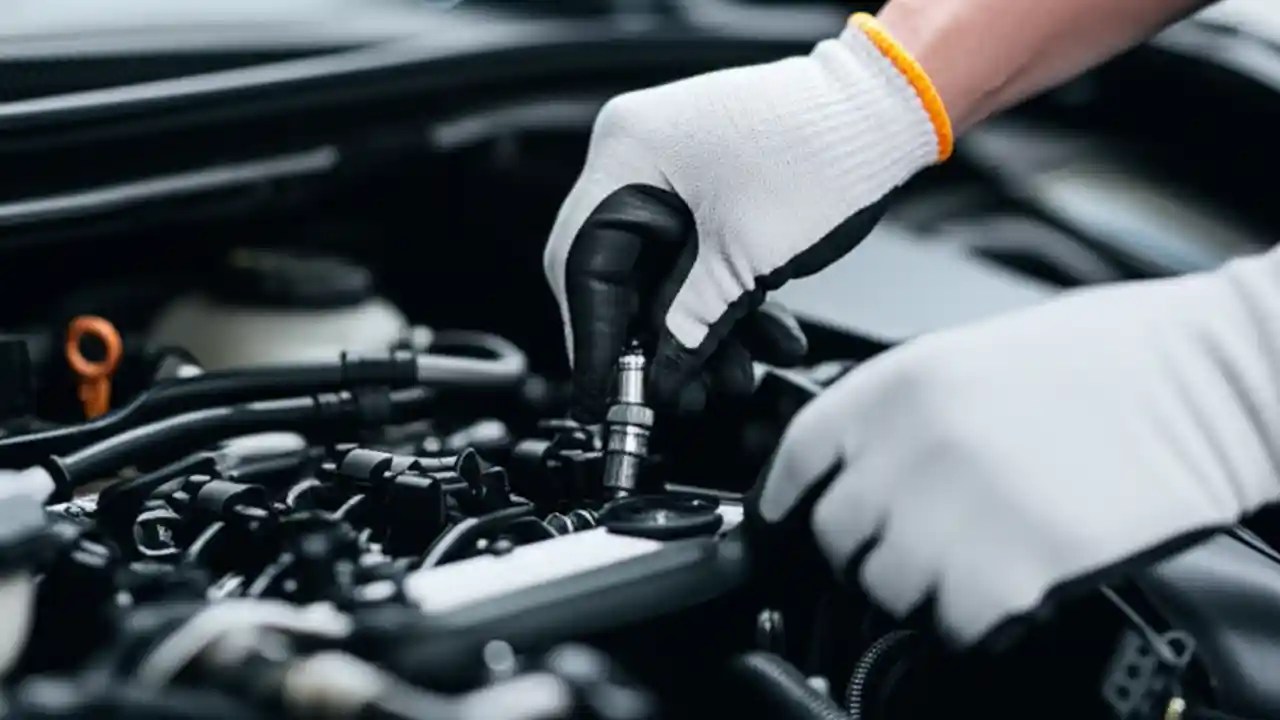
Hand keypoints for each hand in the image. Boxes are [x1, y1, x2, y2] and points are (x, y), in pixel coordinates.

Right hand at [544, 15, 951, 419]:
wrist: (891, 110)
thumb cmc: (828, 149)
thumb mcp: (747, 259)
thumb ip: (692, 325)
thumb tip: (661, 378)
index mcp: (627, 154)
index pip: (583, 265)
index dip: (593, 340)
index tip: (599, 396)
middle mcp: (638, 154)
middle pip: (616, 273)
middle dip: (648, 341)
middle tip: (666, 394)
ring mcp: (673, 169)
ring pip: (662, 274)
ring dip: (697, 331)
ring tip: (730, 380)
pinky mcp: (707, 186)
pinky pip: (696, 257)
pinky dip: (723, 302)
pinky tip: (759, 341)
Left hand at [757, 250, 1279, 646]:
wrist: (1214, 379)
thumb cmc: (1109, 361)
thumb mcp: (976, 355)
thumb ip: (904, 413)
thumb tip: (857, 469)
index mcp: (901, 383)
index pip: (798, 453)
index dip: (782, 497)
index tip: (782, 520)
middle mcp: (916, 444)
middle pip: (836, 533)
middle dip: (860, 553)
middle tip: (904, 551)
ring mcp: (962, 508)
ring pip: (887, 586)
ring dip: (918, 590)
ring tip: (968, 565)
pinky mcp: (1016, 568)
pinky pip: (954, 624)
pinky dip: (973, 621)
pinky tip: (1008, 591)